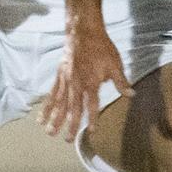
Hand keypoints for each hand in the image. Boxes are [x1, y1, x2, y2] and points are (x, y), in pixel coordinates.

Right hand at [39, 22, 131, 138]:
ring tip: (49, 132)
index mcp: (90, 83)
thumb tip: (131, 95)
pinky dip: (46, 106)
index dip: (92, 119)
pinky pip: (51, 94)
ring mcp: (65, 80)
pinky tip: (41, 116)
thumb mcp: (115, 64)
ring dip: (54, 119)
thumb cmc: (101, 47)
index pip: (91, 105)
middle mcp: (76, 84)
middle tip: (67, 140)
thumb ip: (121, 82)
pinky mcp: (59, 76)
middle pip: (72, 108)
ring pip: (58, 103)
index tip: (91, 131)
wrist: (83, 31)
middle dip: (69, 125)